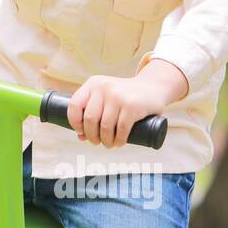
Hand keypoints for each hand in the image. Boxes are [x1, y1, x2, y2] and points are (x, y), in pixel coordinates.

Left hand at [66, 61, 185, 148]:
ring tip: (109, 144)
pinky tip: (119, 143)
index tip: (81, 132)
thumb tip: (80, 136)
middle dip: (92, 136)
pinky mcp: (132, 106)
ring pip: (105, 126)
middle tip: (97, 142)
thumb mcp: (106, 97)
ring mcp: (118, 96)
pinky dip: (119, 140)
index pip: (74, 105)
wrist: (153, 86)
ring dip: (106, 141)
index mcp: (93, 83)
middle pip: (89, 119)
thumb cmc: (125, 95)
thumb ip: (93, 112)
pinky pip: (121, 129)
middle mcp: (104, 87)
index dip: (75, 122)